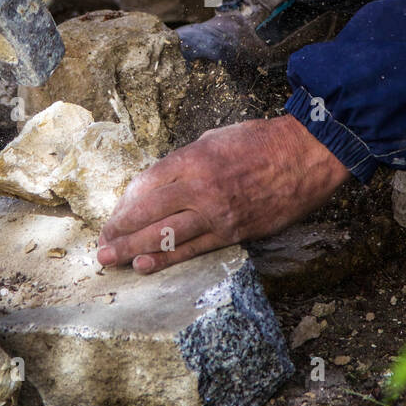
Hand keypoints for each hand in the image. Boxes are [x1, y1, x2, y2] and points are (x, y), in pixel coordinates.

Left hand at [97, 115, 351, 273]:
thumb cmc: (259, 141)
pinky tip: (146, 265)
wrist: (304, 155)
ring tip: (111, 259)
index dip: (125, 202)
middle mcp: (200, 187)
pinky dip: (168, 259)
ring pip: (166, 235)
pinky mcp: (233, 231)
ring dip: (134, 249)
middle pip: (149, 212)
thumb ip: (185, 161)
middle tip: (101, 244)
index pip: (146, 183)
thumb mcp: (214, 139)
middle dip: (120, 230)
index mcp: (194, 158)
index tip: (114, 214)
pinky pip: (194, 249)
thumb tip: (158, 183)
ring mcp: (216, 212)